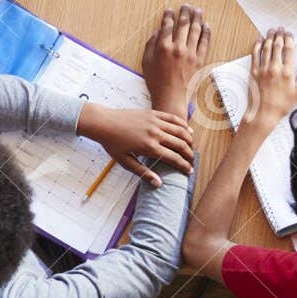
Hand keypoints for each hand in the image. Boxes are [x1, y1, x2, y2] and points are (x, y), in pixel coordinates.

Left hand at [79, 104, 194, 185]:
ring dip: (189, 139)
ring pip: (180, 130)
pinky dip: (183, 124)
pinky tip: (188, 130)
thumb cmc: (112, 144)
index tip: (189, 171)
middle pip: (180, 144)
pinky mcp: (153, 113)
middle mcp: (155, 133)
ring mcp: (155, 122)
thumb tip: (159, 184)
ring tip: (192, 147)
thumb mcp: (125, 162)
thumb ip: (143, 173)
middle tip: (192, 161)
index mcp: (149, 147)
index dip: (184, 166)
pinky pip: (173, 118)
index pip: (173, 158)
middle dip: (189, 154)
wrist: (103, 123)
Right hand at [143, 3, 210, 111]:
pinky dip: (206, 32)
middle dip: (185, 13)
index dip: (168, 16)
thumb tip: (157, 31)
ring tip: (198, 11)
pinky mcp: (199, 60)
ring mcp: (190, 54)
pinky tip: (206, 26)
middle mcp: (178, 48)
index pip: (167, 26)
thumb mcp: (146, 62)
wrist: (171, 97)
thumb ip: (150, 44)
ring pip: (195, 30)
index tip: (170, 10)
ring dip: (197, 18)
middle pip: (183, 24)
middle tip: (186, 6)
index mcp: (163, 47)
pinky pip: (205, 42)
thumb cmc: (156, 82)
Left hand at [249, 28, 296, 124]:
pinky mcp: (253, 72)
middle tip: (280, 29)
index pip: (289, 49)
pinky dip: (257, 45)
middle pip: (277, 45)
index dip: (289, 38)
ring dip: (269, 37)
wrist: (263, 113)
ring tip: (271, 31)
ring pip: (266, 47)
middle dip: (279, 35)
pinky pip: (255, 54)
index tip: (289, 34)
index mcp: (287, 72)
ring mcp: (263, 69)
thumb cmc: (282, 104)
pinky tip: (260, 40)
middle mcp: (274, 68)